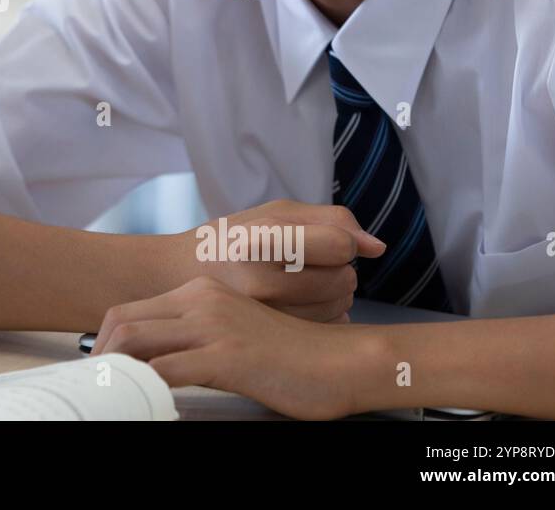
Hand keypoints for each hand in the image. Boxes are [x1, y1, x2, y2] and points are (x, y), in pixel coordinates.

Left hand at [95, 276, 375, 419]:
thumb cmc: (293, 356)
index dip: (106, 339)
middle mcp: (201, 300)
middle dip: (98, 353)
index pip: (132, 310)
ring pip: (136, 339)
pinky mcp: (226, 356)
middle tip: (93, 385)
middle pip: (123, 321)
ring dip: (113, 368)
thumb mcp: (235, 335)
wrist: (343, 362)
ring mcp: (212, 326)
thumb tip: (163, 364)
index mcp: (201, 293)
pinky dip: (143, 388)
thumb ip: (200, 340)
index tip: (99, 367)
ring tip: (107, 394)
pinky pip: (166, 370)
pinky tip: (142, 403)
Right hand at [171, 200, 384, 321]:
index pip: (339, 246)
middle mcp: (261, 282)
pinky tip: (297, 306)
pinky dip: (323, 316)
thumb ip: (330, 221)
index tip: (321, 243)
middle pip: (344, 279)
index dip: (338, 243)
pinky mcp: (269, 340)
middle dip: (336, 270)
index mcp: (262, 241)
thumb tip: (378, 248)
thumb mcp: (272, 213)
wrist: (176, 278)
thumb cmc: (231, 240)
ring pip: (340, 306)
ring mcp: (264, 317)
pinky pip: (327, 328)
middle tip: (304, 265)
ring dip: (332, 294)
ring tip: (297, 283)